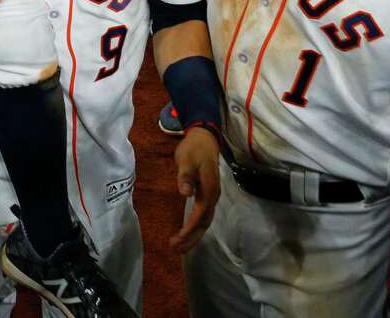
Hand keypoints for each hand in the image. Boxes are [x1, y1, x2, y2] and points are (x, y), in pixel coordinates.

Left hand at [170, 127, 220, 252]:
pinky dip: (195, 227)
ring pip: (205, 222)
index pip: (199, 215)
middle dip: (192, 238)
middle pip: (204, 224)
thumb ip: (185, 177)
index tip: (179, 239)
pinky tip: (187, 233)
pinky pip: (203, 217)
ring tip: (180, 247)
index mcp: (209, 190)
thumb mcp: (187, 160)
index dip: (190, 228)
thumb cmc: (194, 149)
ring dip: (194, 236)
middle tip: (176, 249)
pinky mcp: (208, 195)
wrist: (205, 139)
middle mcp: (213, 197)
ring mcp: (212, 197)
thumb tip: (185, 193)